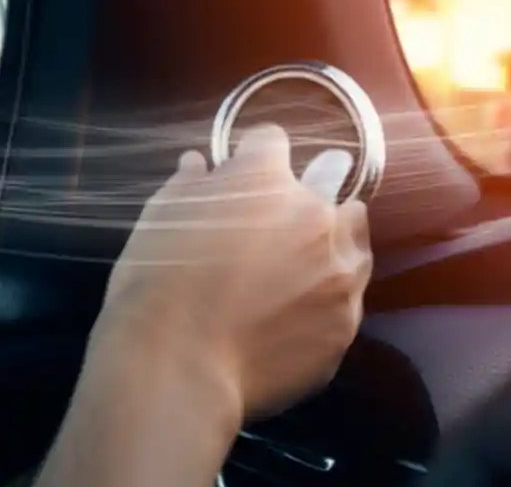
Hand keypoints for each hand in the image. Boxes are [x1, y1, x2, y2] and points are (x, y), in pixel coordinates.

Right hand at [94, 123, 372, 416]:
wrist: (176, 368)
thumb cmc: (155, 286)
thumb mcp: (159, 220)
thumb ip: (189, 185)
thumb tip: (198, 165)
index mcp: (265, 179)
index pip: (272, 141)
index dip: (254, 156)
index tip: (242, 174)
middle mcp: (315, 215)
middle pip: (332, 181)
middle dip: (309, 191)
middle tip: (281, 221)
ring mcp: (338, 272)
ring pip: (355, 240)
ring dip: (333, 243)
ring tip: (302, 267)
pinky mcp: (345, 325)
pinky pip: (345, 300)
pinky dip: (326, 301)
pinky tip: (295, 318)